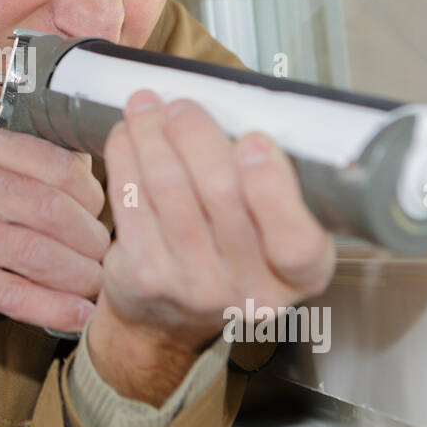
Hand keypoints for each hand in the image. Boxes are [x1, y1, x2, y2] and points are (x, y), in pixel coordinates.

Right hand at [0, 126, 108, 333]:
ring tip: (95, 286)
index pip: (58, 165)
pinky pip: (15, 294)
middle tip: (105, 257)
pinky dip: (53, 307)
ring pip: (37, 254)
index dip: (93, 195)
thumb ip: (38, 171)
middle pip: (51, 211)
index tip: (102, 214)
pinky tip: (77, 314)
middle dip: (91, 240)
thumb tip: (104, 188)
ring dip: (79, 276)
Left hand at [87, 89, 335, 404]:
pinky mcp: (145, 275)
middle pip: (221, 194)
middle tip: (183, 107)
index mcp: (299, 274)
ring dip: (153, 135)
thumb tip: (238, 110)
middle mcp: (249, 288)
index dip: (273, 187)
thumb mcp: (274, 235)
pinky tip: (128, 135)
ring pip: (168, 188)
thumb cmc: (230, 259)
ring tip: (147, 108)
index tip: (253, 140)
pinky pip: (131, 199)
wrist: (171, 319)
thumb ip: (272, 185)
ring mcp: (193, 285)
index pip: (295, 241)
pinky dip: (126, 156)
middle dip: (196, 135)